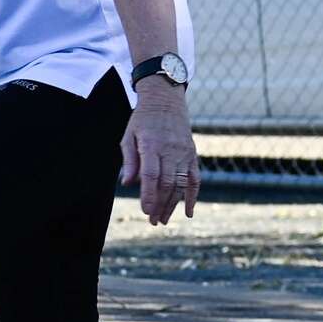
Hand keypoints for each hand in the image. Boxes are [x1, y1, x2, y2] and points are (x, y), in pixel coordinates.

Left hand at [119, 81, 197, 225]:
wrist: (166, 100)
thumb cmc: (143, 119)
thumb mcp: (129, 135)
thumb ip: (129, 160)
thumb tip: (127, 183)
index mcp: (152, 145)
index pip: (151, 175)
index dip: (149, 195)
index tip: (145, 211)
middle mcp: (170, 150)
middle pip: (167, 183)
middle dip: (160, 205)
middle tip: (152, 221)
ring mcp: (184, 153)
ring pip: (181, 185)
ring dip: (172, 205)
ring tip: (163, 220)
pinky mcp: (192, 155)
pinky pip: (195, 179)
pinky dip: (193, 197)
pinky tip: (188, 212)